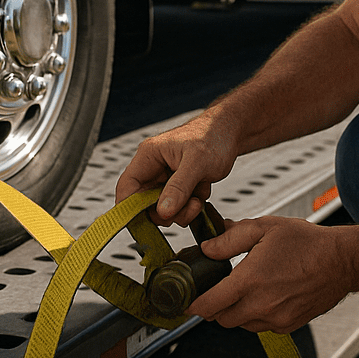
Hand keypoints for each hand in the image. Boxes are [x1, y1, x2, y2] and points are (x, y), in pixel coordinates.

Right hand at [115, 114, 237, 224]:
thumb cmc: (213, 136)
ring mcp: (166, 178)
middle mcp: (154, 168)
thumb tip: (163, 211)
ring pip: (163, 208)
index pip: (127, 187)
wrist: (231, 133)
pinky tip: (202, 191)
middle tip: (186, 208)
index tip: (143, 224)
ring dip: (182, 210)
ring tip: (198, 197)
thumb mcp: (197, 162)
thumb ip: (179, 187)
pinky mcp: (179, 186)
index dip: (129, 209)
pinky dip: (191, 206)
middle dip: (166, 212)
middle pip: (144, 203)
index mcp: (149, 156)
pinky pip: (178, 207)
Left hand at [188, 217, 355, 333]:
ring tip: (249, 288)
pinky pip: (262, 327)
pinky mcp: (289, 325)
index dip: (193, 306)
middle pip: (222, 319)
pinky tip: (268, 295)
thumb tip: (207, 248)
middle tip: (219, 290)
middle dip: (215, 307)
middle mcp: (261, 305)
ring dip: (237, 312)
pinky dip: (257, 316)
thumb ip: (230, 238)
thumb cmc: (308, 242)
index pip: (209, 305)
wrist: (343, 261)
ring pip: (242, 324)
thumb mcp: (265, 228)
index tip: (187, 303)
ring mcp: (276, 319)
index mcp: (250, 280)